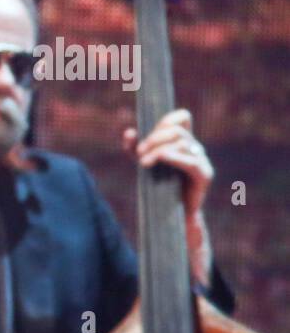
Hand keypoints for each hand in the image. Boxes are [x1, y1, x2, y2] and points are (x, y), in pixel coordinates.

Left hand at [124, 108, 212, 283]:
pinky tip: (158, 159)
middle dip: (154, 138)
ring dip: (158, 149)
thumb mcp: (143, 163)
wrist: (170, 215)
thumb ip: (135, 148)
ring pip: (181, 143)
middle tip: (139, 153)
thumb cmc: (157, 187)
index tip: (146, 135)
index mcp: (182, 142)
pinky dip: (172, 157)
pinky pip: (190, 161)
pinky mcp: (203, 176)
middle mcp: (194, 148)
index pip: (182, 117)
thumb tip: (129, 132)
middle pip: (176, 130)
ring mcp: (201, 161)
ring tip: (142, 163)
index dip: (165, 120)